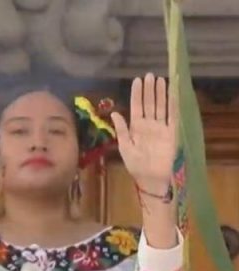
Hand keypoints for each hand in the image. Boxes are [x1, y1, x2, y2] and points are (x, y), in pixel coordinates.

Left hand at [110, 73, 177, 195]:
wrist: (151, 177)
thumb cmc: (136, 164)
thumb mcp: (125, 146)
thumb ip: (121, 129)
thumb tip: (115, 112)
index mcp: (136, 127)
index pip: (137, 106)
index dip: (137, 94)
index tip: (137, 80)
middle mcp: (149, 124)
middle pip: (150, 103)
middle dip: (149, 90)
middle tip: (149, 75)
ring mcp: (161, 127)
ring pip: (161, 106)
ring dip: (161, 93)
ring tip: (160, 79)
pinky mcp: (172, 132)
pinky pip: (173, 115)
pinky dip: (174, 103)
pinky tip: (174, 92)